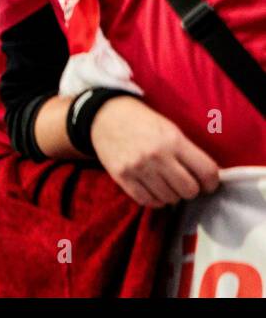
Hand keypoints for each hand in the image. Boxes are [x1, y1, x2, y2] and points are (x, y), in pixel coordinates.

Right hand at [91, 96, 220, 206]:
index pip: (207, 172)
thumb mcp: (170, 129)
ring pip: (169, 198)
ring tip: (166, 184)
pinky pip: (147, 201)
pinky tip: (153, 189)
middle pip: (189, 190)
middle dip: (190, 190)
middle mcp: (157, 156)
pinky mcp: (122, 177)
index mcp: (173, 141)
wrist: (105, 116)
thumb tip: (206, 179)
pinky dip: (155, 200)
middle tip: (184, 183)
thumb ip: (188, 152)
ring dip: (171, 195)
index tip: (208, 185)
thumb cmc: (143, 123)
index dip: (212, 183)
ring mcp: (138, 168)